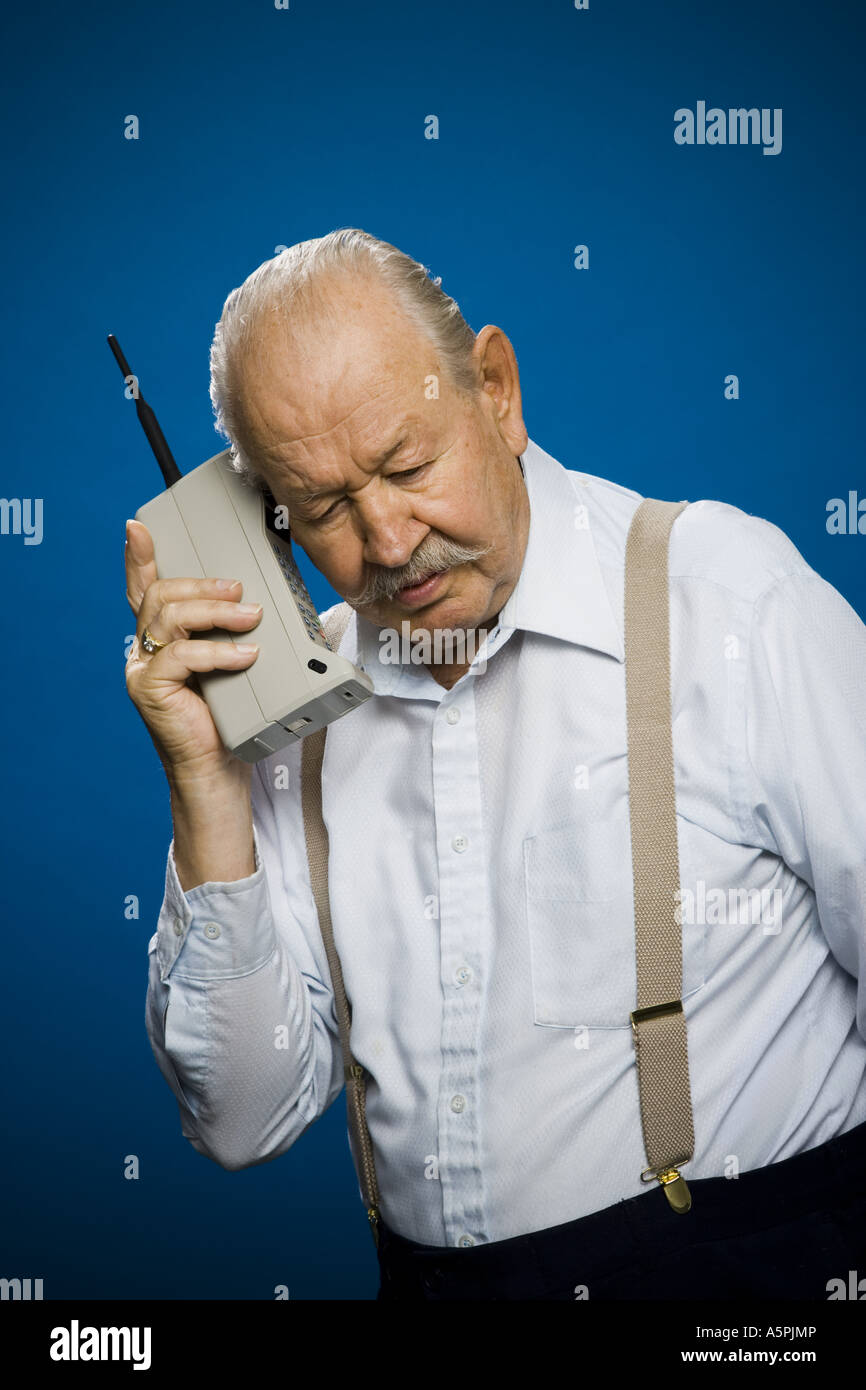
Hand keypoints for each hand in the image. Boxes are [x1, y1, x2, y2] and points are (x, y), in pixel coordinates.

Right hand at [125, 518, 262, 783]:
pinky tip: (245, 656)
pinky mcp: (148, 688)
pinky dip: (217, 652)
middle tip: (239, 589)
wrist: (219, 767)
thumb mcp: (235, 663)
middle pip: (162, 596)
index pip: (145, 589)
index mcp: (164, 637)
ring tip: (250, 617)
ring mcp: (143, 667)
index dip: (139, 557)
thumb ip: (235, 633)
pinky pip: (180, 656)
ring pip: (169, 617)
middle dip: (202, 586)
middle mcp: (146, 648)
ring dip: (215, 611)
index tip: (140, 528)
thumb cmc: (231, 716)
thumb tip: (266, 604)